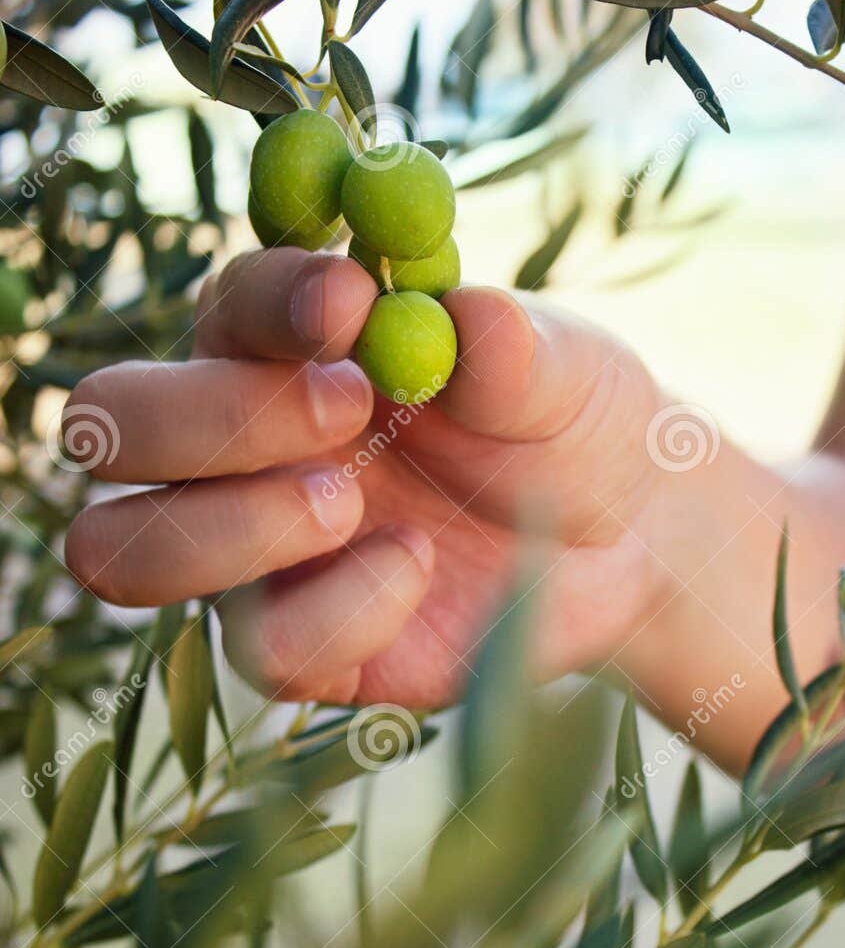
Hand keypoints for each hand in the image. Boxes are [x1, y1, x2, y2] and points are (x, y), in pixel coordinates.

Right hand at [63, 249, 667, 709]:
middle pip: (114, 422)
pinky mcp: (298, 648)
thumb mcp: (567, 374)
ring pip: (122, 550)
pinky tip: (415, 571)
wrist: (626, 544)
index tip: (349, 299)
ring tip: (350, 504)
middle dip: (209, 415)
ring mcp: (254, 554)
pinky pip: (257, 648)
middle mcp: (241, 445)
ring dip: (230, 524)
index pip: (220, 307)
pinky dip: (336, 612)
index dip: (266, 300)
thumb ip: (517, 349)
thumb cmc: (572, 429)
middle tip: (346, 407)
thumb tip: (472, 316)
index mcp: (288, 346)